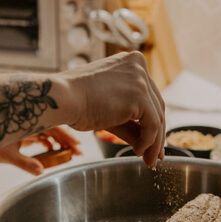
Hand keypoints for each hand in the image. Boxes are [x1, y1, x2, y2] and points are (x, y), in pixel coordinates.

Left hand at [0, 127, 81, 174]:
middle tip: (77, 152)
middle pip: (54, 127)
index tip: (78, 147)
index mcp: (29, 120)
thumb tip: (40, 170)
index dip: (68, 137)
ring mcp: (24, 124)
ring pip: (47, 130)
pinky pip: (38, 133)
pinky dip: (46, 141)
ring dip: (57, 141)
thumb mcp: (7, 155)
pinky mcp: (19, 129)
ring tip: (67, 153)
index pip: (55, 127)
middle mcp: (29, 119)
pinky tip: (51, 149)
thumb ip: (25, 163)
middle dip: (66, 140)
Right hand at [55, 52, 164, 166]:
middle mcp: (138, 66)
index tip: (151, 139)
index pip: (149, 95)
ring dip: (154, 142)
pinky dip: (148, 141)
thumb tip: (147, 144)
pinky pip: (153, 125)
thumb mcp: (110, 110)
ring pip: (157, 116)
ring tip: (148, 159)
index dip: (151, 119)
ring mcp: (140, 79)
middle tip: (154, 155)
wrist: (63, 98)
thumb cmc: (76, 102)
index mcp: (130, 62)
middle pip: (156, 105)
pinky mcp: (140, 96)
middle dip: (156, 134)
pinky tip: (138, 151)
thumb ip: (131, 124)